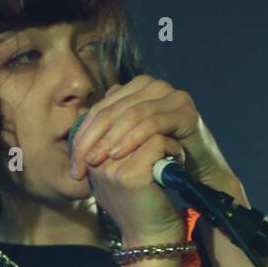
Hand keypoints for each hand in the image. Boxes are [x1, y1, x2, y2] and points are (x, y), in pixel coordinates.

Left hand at [71, 75, 241, 216]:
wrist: (195, 180)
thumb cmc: (158, 166)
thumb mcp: (126, 151)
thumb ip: (106, 136)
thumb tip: (72, 134)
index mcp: (135, 90)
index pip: (100, 110)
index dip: (83, 137)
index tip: (73, 167)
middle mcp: (153, 86)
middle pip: (112, 109)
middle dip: (92, 140)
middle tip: (80, 165)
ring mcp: (171, 95)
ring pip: (131, 114)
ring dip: (110, 139)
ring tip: (96, 161)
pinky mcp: (185, 110)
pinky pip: (153, 122)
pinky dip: (133, 139)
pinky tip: (119, 155)